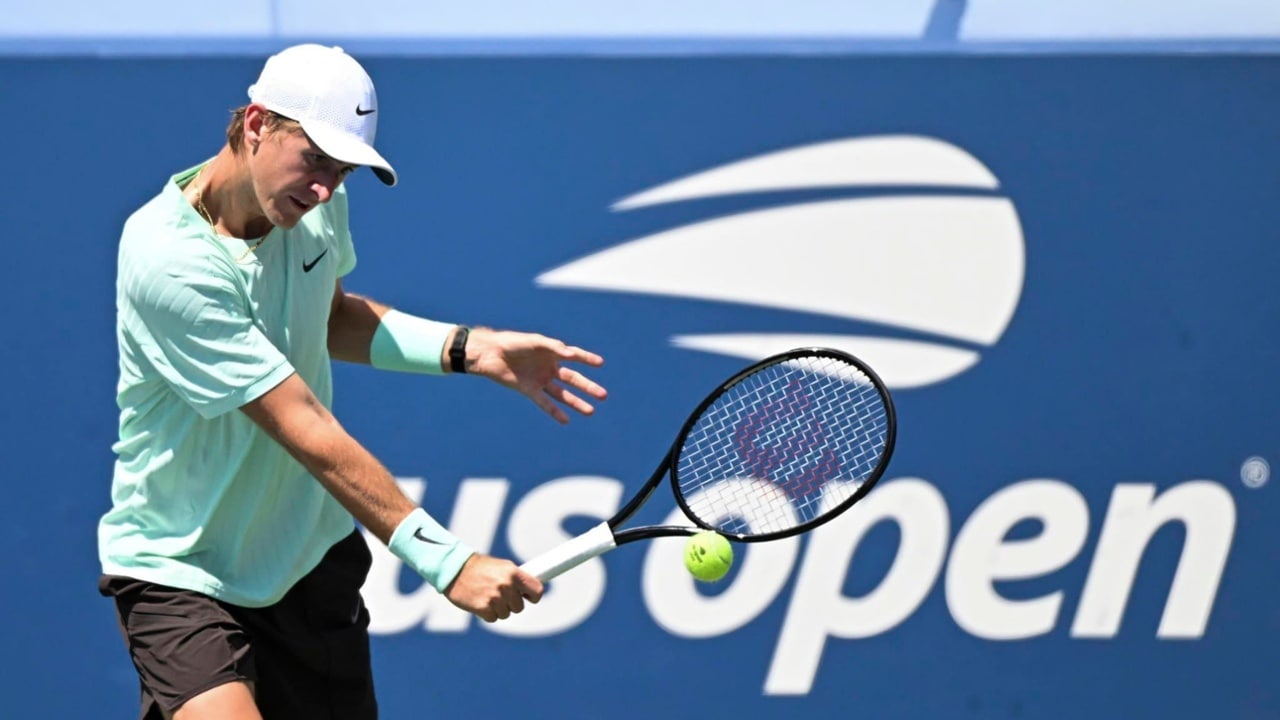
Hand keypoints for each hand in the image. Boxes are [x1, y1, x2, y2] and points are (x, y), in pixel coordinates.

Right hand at [443, 554, 543, 621]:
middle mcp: (506, 585)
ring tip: (486, 595)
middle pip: (519, 607)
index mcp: (514, 573)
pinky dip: (487, 613)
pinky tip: (479, 601)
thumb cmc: (479, 567)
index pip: (537, 590)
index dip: (533, 596)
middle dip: (510, 603)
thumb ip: (516, 578)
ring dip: (497, 609)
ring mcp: (495, 597)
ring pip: (506, 614)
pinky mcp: (483, 607)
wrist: (454, 569)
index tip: (528, 597)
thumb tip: (530, 590)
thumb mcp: (502, 566)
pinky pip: (493, 618)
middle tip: (498, 594)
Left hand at [464, 328, 606, 422]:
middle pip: (573, 379)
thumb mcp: (534, 341)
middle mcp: (548, 367)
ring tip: (591, 411)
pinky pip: (545, 403)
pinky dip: (555, 411)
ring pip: (562, 394)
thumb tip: (570, 353)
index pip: (574, 356)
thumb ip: (553, 346)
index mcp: (551, 352)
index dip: (587, 359)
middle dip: (588, 387)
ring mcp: (540, 380)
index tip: (600, 363)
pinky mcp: (529, 390)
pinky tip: (566, 420)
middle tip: (603, 395)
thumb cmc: (512, 342)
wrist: (490, 354)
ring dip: (576, 402)